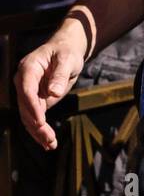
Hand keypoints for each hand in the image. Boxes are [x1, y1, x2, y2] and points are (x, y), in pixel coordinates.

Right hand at [14, 20, 88, 149]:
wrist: (66, 51)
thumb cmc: (66, 52)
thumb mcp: (67, 60)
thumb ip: (60, 75)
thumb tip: (53, 92)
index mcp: (28, 68)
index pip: (26, 89)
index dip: (32, 106)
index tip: (41, 121)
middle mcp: (24, 81)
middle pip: (25, 106)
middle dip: (36, 124)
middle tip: (49, 138)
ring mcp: (28, 92)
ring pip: (28, 116)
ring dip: (38, 132)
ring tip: (50, 144)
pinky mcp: (36, 100)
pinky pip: (35, 117)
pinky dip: (41, 130)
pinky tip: (48, 143)